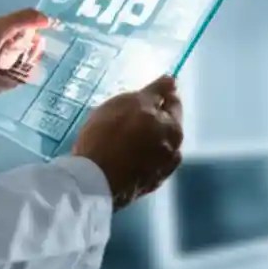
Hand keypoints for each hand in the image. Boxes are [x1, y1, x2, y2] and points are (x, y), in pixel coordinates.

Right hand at [73, 75, 183, 209]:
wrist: (93, 180)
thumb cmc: (110, 135)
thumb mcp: (131, 103)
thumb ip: (155, 92)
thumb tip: (172, 81)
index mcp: (175, 130)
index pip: (173, 103)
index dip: (159, 94)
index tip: (144, 93)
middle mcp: (174, 152)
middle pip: (166, 127)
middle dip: (153, 118)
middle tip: (129, 114)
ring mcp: (160, 173)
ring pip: (156, 147)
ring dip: (146, 139)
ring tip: (123, 136)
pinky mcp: (144, 187)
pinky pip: (144, 164)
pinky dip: (138, 157)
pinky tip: (124, 155)